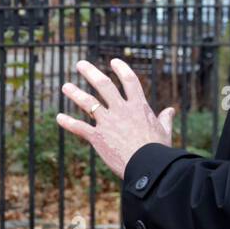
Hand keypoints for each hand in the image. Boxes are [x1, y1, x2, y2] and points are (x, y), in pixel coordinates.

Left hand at [57, 58, 173, 179]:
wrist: (148, 167)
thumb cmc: (159, 151)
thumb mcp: (165, 132)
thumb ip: (165, 119)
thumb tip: (170, 110)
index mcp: (138, 107)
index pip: (130, 81)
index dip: (122, 69)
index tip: (113, 61)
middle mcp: (121, 110)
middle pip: (104, 85)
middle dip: (90, 72)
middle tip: (80, 64)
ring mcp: (108, 123)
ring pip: (88, 103)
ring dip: (75, 93)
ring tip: (65, 86)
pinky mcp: (98, 137)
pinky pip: (79, 127)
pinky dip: (68, 122)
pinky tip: (59, 117)